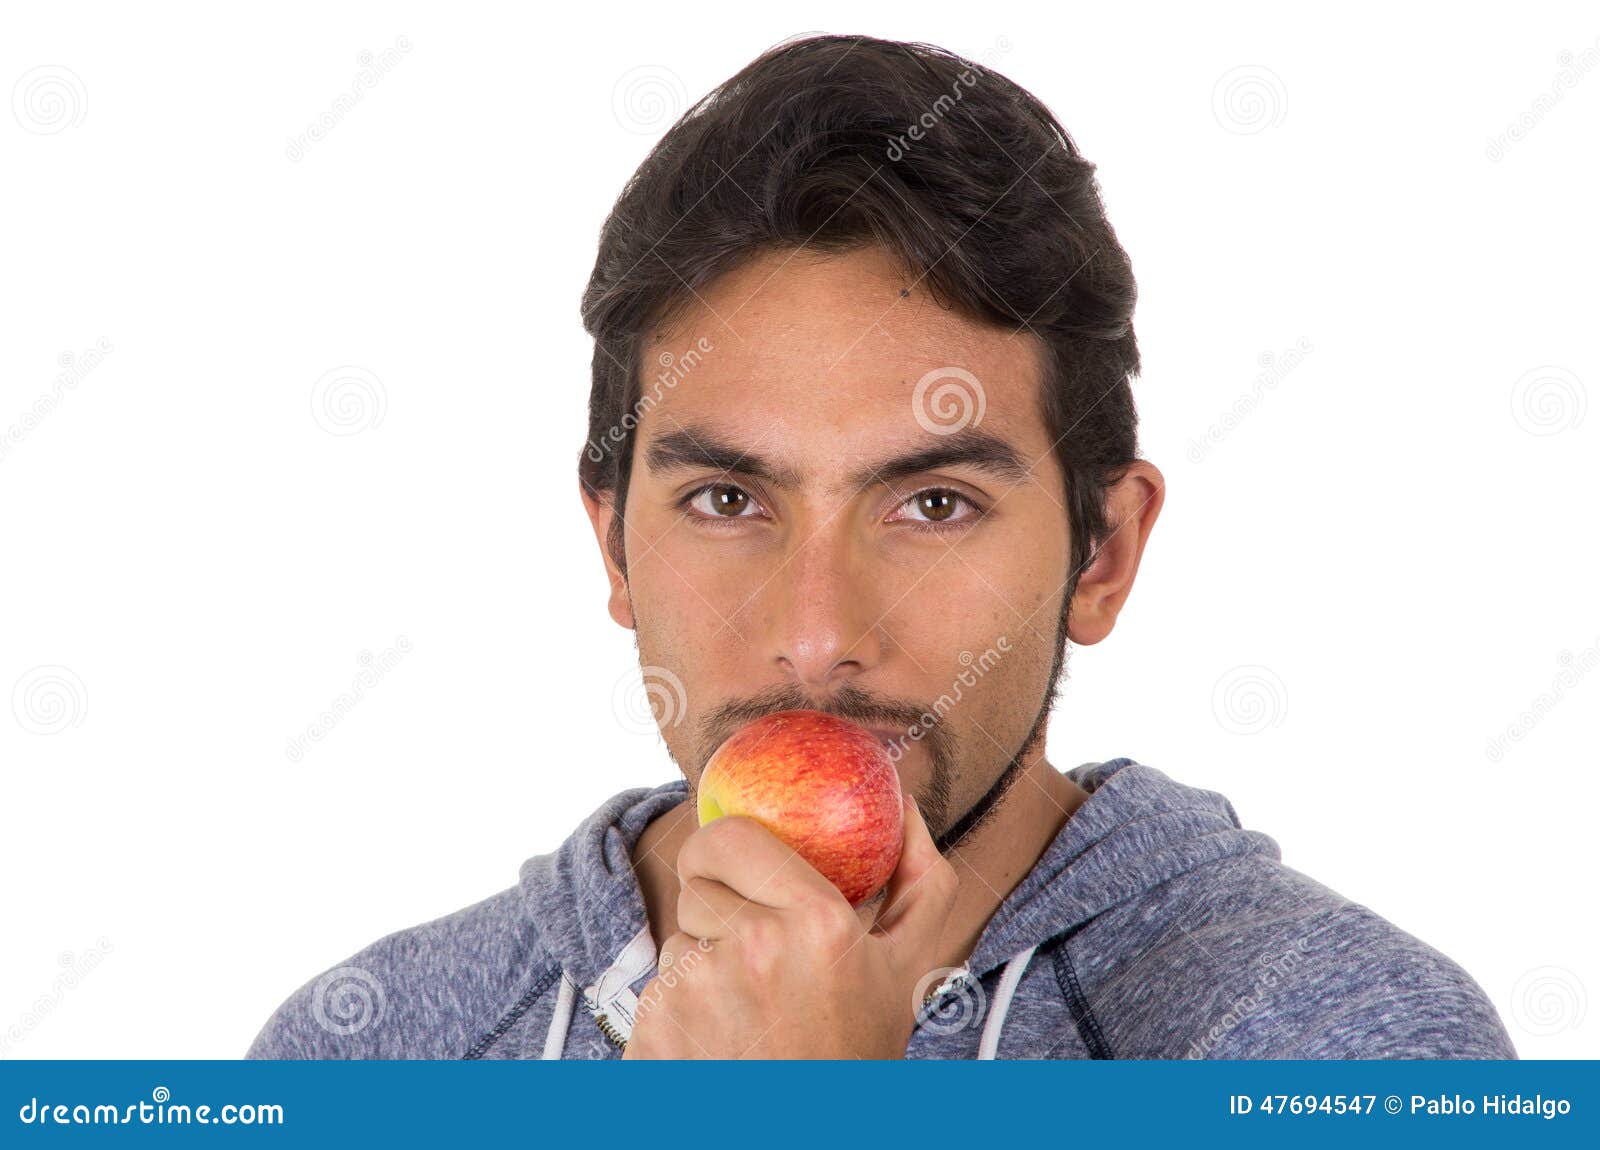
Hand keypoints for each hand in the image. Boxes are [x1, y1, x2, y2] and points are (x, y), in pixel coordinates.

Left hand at [623, 792, 957, 1058]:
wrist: (803, 1141)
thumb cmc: (855, 1053)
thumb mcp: (908, 971)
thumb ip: (921, 880)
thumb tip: (905, 804)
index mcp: (818, 922)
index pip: (731, 837)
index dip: (722, 846)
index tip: (730, 865)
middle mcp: (753, 948)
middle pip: (696, 885)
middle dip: (717, 907)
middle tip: (747, 948)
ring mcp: (696, 989)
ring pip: (676, 938)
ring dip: (700, 962)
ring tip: (743, 1009)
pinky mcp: (654, 1028)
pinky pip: (656, 988)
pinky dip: (679, 1008)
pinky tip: (716, 1041)